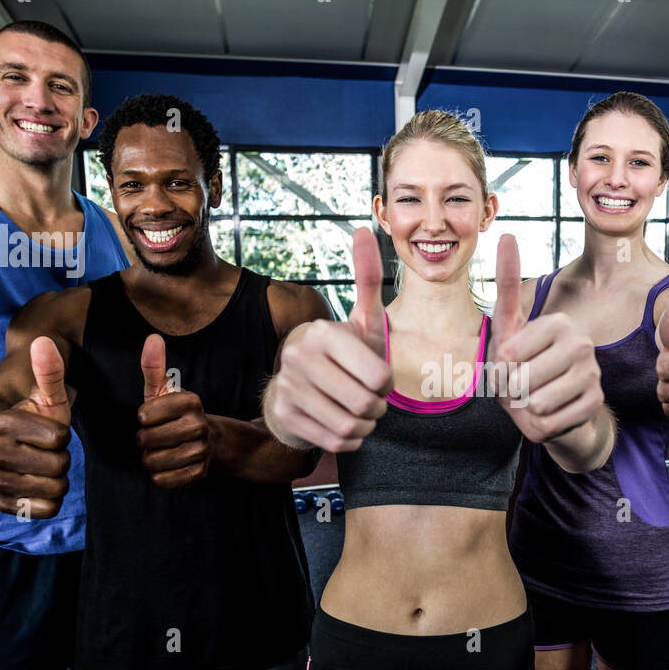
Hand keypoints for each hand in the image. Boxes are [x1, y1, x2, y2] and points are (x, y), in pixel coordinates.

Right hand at [0, 337, 71, 517]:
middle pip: (60, 466)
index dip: (62, 435)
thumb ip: (49, 372)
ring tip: (43, 467)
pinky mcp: (2, 503)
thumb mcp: (44, 396)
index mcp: (5, 423)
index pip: (60, 437)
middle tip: (48, 452)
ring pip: (56, 489)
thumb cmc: (31, 420)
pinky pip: (45, 509)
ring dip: (58, 479)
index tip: (48, 432)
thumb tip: (43, 341)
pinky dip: (50, 501)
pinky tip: (39, 486)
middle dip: (62, 458)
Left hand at [136, 334, 211, 487]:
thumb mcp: (164, 390)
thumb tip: (152, 338)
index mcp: (190, 401)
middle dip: (144, 440)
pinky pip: (162, 480)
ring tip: (164, 450)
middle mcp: (199, 425)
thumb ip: (153, 367)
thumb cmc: (177, 414)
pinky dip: (160, 475)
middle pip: (146, 440)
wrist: (213, 441)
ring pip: (152, 462)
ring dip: (151, 459)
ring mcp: (201, 451)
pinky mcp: (199, 474)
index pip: (144, 415)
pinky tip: (171, 465)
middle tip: (158, 435)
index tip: (155, 416)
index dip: (143, 418)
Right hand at [264, 226, 391, 451]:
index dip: (385, 384)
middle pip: (366, 404)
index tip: (377, 379)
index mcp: (324, 332)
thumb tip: (364, 227)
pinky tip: (342, 426)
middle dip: (376, 409)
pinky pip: (335, 442)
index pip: (378, 376)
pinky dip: (349, 441)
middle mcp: (299, 356)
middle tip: (369, 401)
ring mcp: (287, 387)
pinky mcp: (283, 416)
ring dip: (364, 426)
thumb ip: (367, 279)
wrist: (294, 390)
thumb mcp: (358, 322)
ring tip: (358, 413)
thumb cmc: (340, 356)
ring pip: (350, 427)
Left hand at [489, 235, 603, 442]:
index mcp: (557, 323)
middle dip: (512, 391)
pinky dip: (540, 426)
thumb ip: (506, 284)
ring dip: (525, 409)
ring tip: (535, 400)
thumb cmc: (522, 369)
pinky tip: (551, 414)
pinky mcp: (595, 402)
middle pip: (521, 379)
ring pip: (535, 403)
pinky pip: (549, 422)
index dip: (499, 368)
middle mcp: (580, 343)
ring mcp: (592, 373)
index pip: (509, 353)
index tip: (510, 365)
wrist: (551, 411)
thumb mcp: (506, 331)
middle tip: (522, 387)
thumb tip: (506, 234)